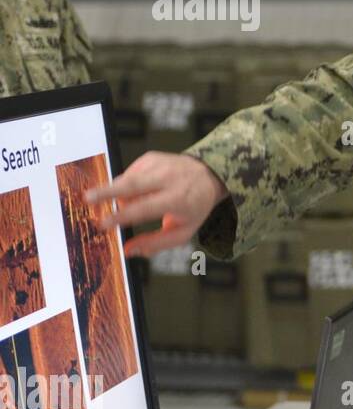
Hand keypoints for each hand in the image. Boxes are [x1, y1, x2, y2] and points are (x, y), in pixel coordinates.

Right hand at [84, 151, 228, 258]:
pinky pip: (129, 173)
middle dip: (107, 191)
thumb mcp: (183, 231)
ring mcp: (159, 164)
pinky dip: (125, 185)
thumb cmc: (193, 208)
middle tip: (87, 199)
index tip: (104, 224)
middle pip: (133, 184)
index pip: (145, 208)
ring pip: (128, 178)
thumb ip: (156, 243)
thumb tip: (127, 251)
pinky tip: (131, 193)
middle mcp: (168, 178)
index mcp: (178, 199)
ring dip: (113, 191)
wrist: (208, 176)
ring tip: (103, 202)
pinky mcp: (151, 157)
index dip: (122, 216)